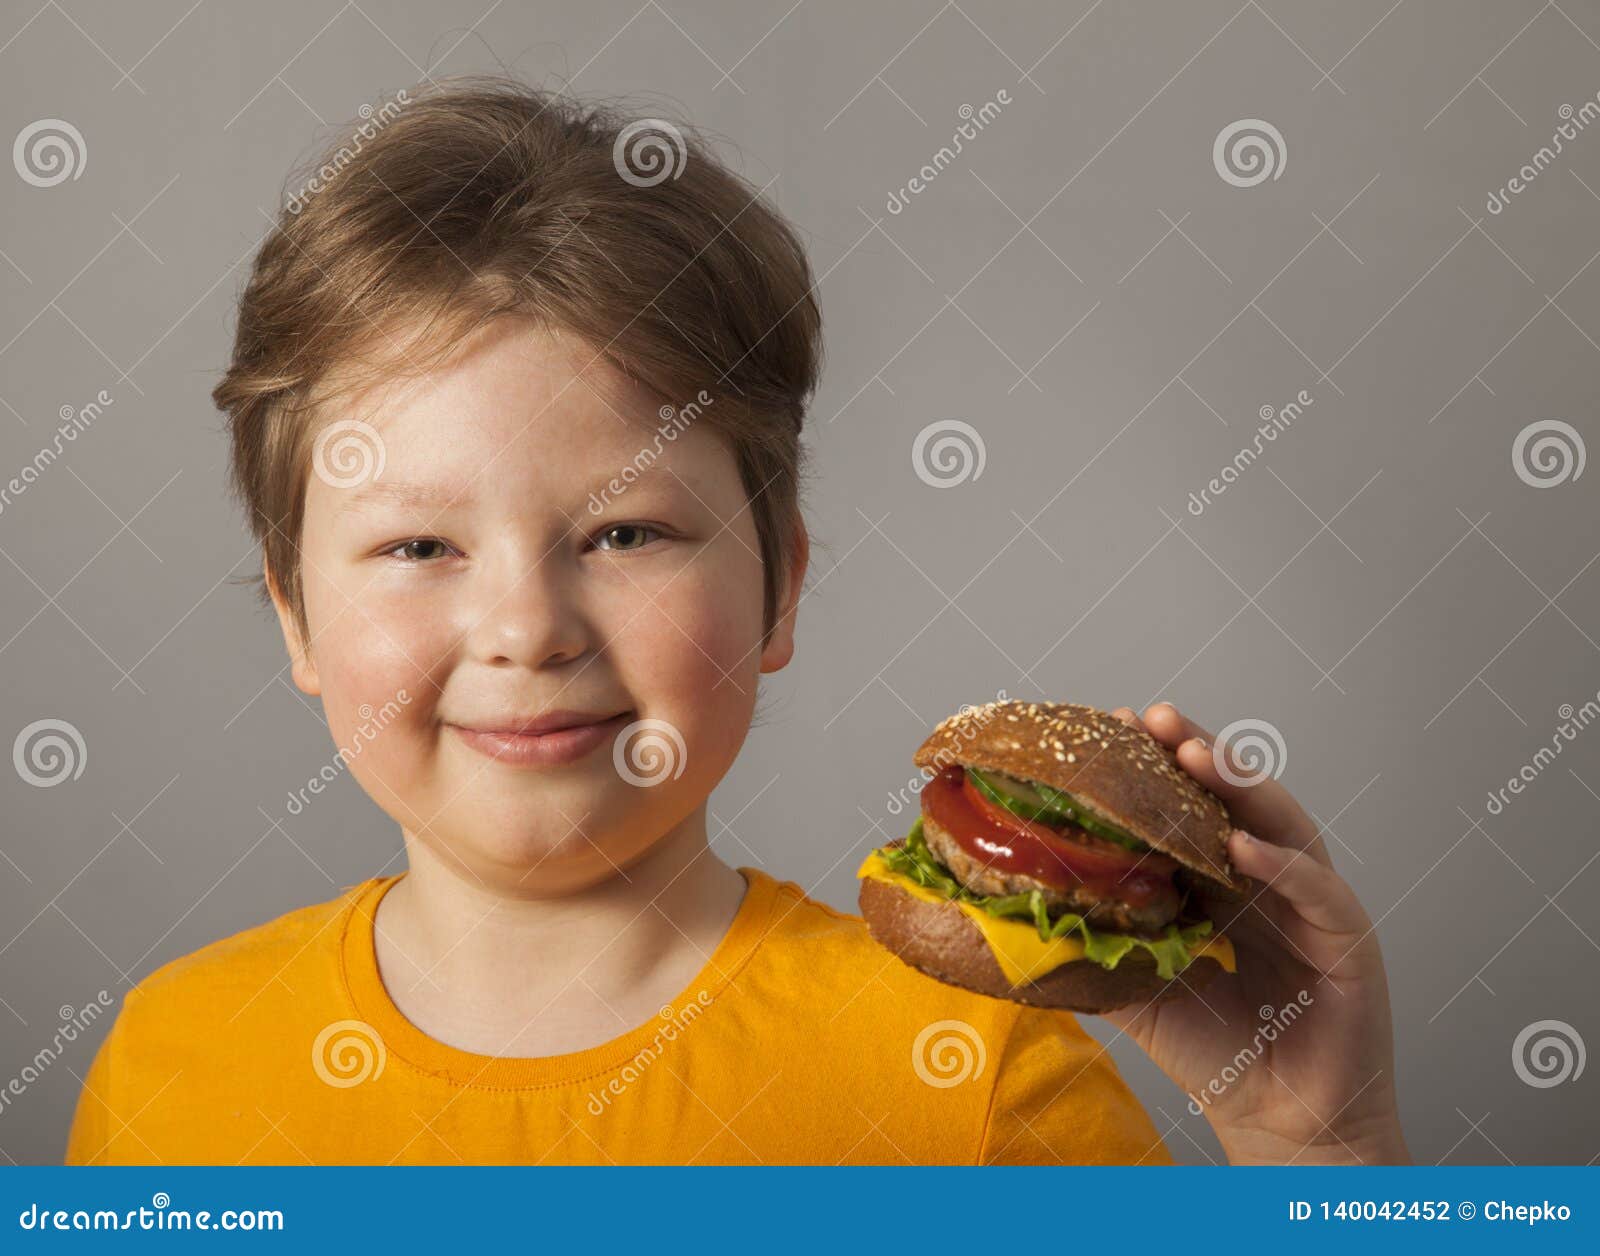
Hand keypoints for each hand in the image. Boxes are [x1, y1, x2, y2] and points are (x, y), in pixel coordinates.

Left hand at [1097, 702, 1409, 1164]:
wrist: (1282, 1124)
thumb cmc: (1215, 1051)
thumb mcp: (1136, 987)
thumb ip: (1092, 945)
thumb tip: (1015, 914)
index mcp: (1220, 881)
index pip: (1188, 806)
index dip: (1154, 765)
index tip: (1111, 724)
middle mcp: (1268, 879)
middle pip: (1235, 799)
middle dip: (1195, 750)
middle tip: (1153, 716)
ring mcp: (1311, 903)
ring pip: (1281, 826)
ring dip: (1240, 785)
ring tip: (1195, 753)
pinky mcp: (1349, 940)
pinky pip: (1316, 891)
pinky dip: (1281, 864)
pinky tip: (1243, 844)